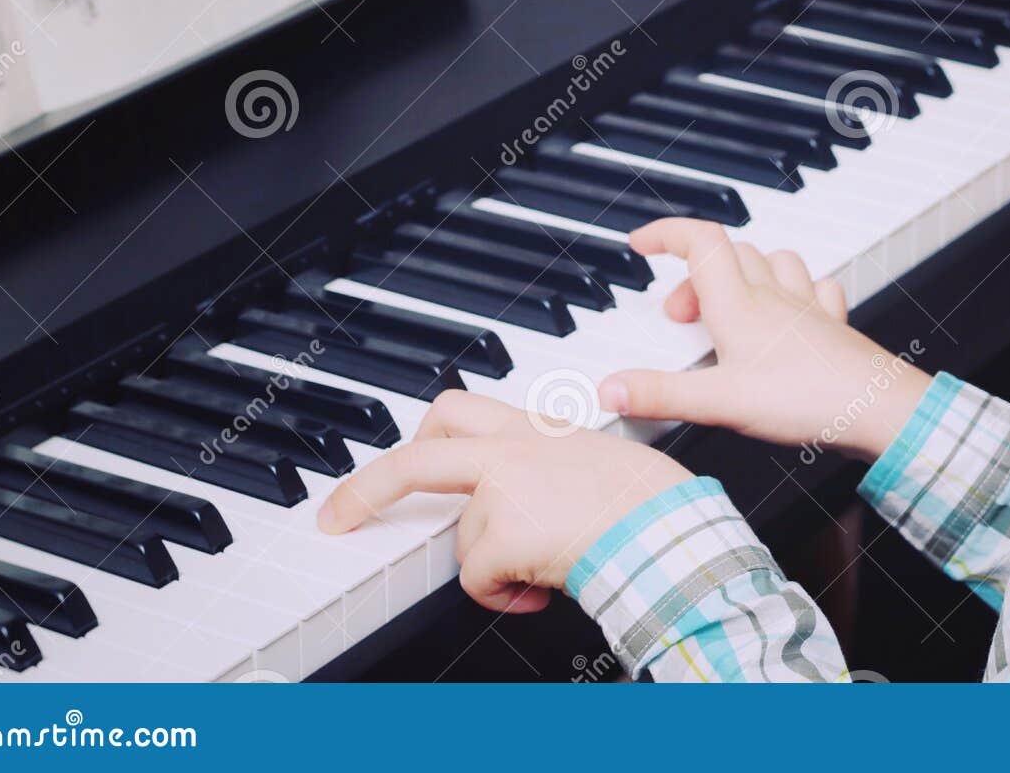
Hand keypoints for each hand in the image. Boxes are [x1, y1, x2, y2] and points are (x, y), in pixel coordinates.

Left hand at [317, 391, 691, 611]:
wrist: (671, 527)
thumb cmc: (651, 503)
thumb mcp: (594, 462)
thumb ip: (546, 469)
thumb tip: (520, 508)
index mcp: (535, 427)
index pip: (458, 413)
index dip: (420, 436)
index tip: (397, 453)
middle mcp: (512, 448)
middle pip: (416, 457)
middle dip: (366, 488)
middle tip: (337, 518)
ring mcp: (502, 488)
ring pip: (463, 541)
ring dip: (494, 566)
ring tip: (546, 567)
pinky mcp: (501, 533)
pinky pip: (476, 579)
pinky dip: (503, 596)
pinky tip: (541, 591)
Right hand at [598, 218, 931, 460]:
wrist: (879, 408)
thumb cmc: (808, 399)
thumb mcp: (720, 403)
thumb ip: (661, 395)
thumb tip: (608, 389)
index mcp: (740, 306)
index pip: (701, 241)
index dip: (667, 233)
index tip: (642, 243)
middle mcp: (773, 297)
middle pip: (730, 252)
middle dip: (694, 271)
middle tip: (678, 315)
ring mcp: (806, 309)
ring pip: (773, 261)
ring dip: (744, 271)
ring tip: (727, 306)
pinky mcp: (832, 326)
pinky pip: (815, 287)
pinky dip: (796, 289)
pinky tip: (792, 309)